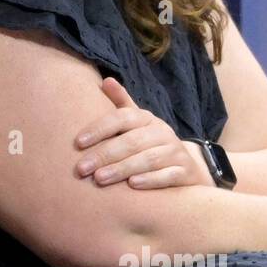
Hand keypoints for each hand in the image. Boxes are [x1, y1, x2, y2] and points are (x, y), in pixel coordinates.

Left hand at [74, 78, 212, 188]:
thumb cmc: (152, 144)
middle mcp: (163, 133)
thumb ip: (122, 103)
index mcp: (147, 119)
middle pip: (132, 142)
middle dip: (105, 155)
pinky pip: (168, 176)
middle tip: (82, 169)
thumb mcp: (138, 123)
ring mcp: (176, 153)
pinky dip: (150, 180)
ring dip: (122, 169)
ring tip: (100, 179)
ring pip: (147, 160)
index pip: (122, 118)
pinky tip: (132, 185)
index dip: (99, 129)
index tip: (78, 142)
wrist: (188, 166)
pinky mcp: (186, 172)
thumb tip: (107, 81)